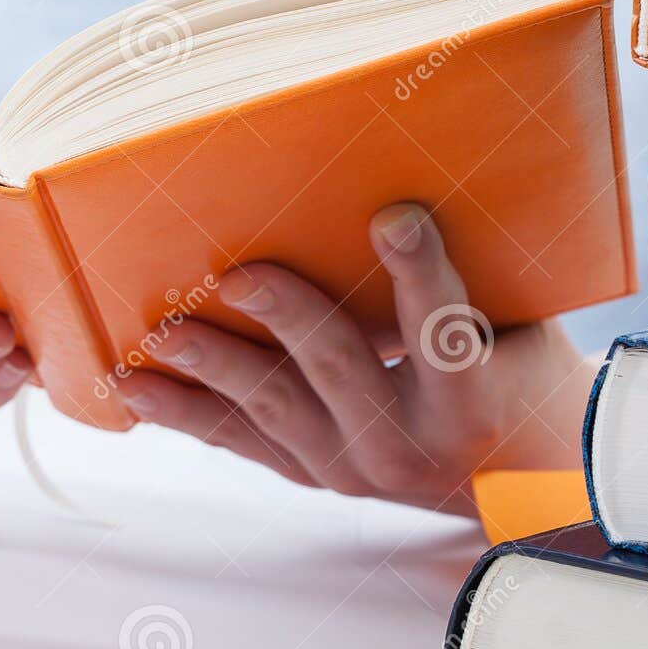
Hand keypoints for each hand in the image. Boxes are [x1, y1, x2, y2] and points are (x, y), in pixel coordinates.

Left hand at [115, 204, 596, 513]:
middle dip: (288, 319)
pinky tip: (133, 386)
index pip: (446, 331)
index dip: (420, 274)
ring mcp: (349, 467)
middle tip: (239, 277)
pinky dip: (184, 410)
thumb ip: (468, 274)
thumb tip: (407, 174)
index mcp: (470, 402)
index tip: (394, 216)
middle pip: (341, 370)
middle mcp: (408, 446)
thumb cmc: (514, 370)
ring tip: (165, 334)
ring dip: (213, 366)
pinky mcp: (307, 473)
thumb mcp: (512, 323)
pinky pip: (238, 439)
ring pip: (272, 409)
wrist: (514, 475)